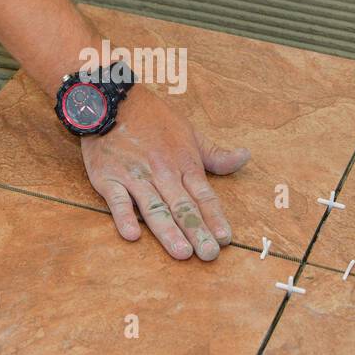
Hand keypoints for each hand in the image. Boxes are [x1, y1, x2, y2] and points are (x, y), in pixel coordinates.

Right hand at [81, 87, 249, 260]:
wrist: (112, 99)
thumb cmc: (154, 118)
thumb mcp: (190, 132)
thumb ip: (215, 154)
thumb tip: (245, 157)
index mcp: (184, 164)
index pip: (204, 196)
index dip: (215, 218)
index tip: (225, 239)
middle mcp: (162, 172)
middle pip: (183, 207)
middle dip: (197, 232)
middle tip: (209, 255)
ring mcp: (135, 176)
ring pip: (154, 208)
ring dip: (168, 231)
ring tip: (181, 252)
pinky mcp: (108, 178)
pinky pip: (117, 200)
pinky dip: (124, 217)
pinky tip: (132, 235)